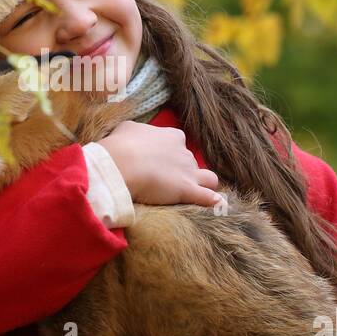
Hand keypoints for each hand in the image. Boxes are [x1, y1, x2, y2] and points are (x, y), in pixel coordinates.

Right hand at [96, 121, 222, 206]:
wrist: (119, 165)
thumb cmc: (119, 146)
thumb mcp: (128, 129)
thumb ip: (139, 131)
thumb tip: (136, 136)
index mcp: (173, 136)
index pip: (179, 143)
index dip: (170, 153)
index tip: (158, 161)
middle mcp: (185, 152)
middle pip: (190, 163)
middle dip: (182, 171)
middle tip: (163, 181)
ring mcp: (188, 172)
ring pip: (209, 178)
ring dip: (203, 185)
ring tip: (195, 194)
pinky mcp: (187, 191)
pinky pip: (209, 197)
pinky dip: (214, 202)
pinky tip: (217, 206)